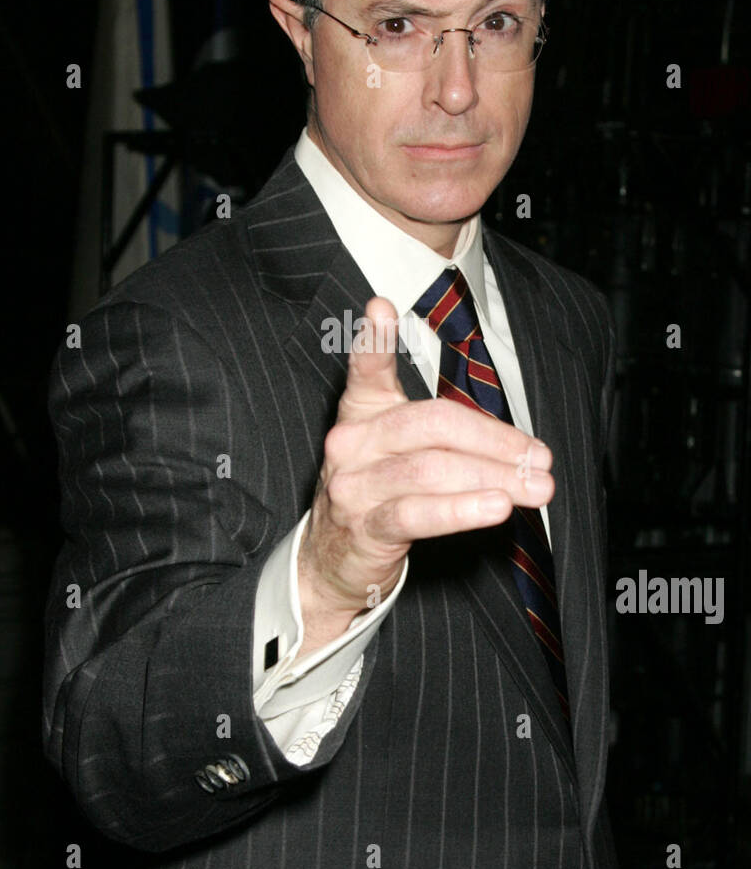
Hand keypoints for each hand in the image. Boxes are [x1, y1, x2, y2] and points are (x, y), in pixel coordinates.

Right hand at [297, 297, 553, 654]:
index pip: (366, 370)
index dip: (373, 341)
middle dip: (495, 440)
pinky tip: (496, 507)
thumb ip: (447, 436)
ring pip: (431, 469)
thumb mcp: (398, 452)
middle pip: (431, 424)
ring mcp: (353, 485)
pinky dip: (462, 509)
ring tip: (536, 487)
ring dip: (493, 477)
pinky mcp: (363, 527)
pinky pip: (418, 512)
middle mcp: (351, 442)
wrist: (329, 561)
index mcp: (361, 413)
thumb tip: (522, 450)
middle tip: (539, 458)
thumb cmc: (379, 497)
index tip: (382, 307)